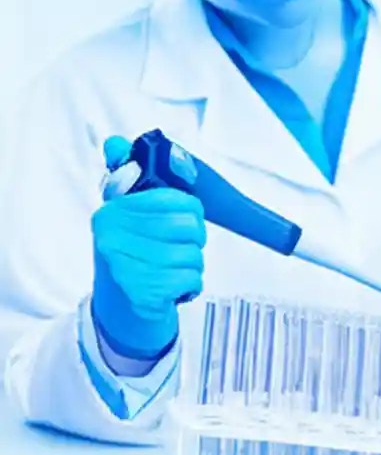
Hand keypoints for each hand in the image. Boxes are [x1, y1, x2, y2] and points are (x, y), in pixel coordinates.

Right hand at [90, 136, 205, 359]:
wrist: (121, 312)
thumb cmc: (133, 255)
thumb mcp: (127, 215)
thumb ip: (128, 178)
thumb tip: (116, 143)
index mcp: (111, 212)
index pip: (178, 199)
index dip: (189, 211)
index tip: (175, 220)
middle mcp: (113, 237)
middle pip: (191, 225)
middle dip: (192, 239)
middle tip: (173, 249)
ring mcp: (126, 266)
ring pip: (194, 253)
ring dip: (191, 264)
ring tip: (169, 269)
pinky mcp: (143, 293)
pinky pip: (193, 278)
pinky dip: (190, 285)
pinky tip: (171, 288)